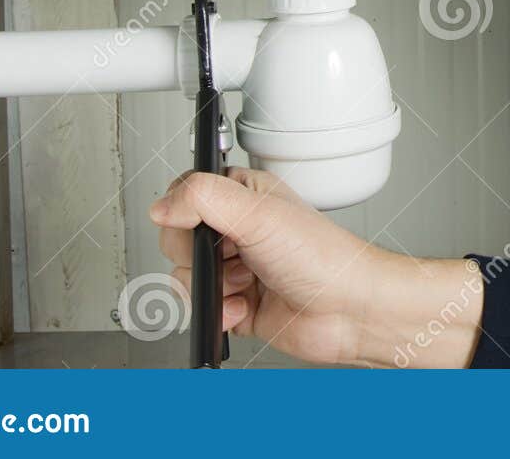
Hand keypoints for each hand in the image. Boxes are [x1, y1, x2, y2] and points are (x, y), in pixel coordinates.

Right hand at [150, 167, 483, 366]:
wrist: (348, 311)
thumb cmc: (323, 257)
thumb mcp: (259, 213)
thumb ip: (204, 199)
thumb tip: (161, 205)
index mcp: (245, 196)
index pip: (187, 194)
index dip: (182, 212)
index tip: (196, 225)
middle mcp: (239, 230)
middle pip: (179, 240)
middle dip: (196, 256)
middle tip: (229, 256)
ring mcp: (238, 269)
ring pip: (187, 278)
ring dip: (211, 287)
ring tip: (244, 284)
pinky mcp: (238, 305)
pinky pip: (204, 310)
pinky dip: (218, 313)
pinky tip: (243, 310)